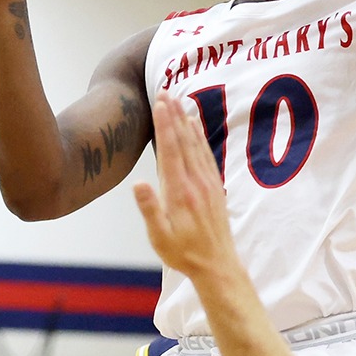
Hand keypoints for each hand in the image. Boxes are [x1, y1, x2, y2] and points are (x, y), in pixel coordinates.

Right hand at [132, 94, 233, 280]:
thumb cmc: (183, 253)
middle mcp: (196, 183)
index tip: (160, 103)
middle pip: (184, 141)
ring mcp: (207, 183)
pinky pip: (206, 154)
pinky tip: (195, 126)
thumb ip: (150, 209)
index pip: (170, 151)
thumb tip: (137, 184)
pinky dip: (199, 136)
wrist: (217, 265)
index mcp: (180, 192)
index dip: (165, 125)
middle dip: (174, 114)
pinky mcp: (214, 187)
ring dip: (186, 120)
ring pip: (196, 144)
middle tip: (166, 91)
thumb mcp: (160, 237)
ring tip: (178, 100)